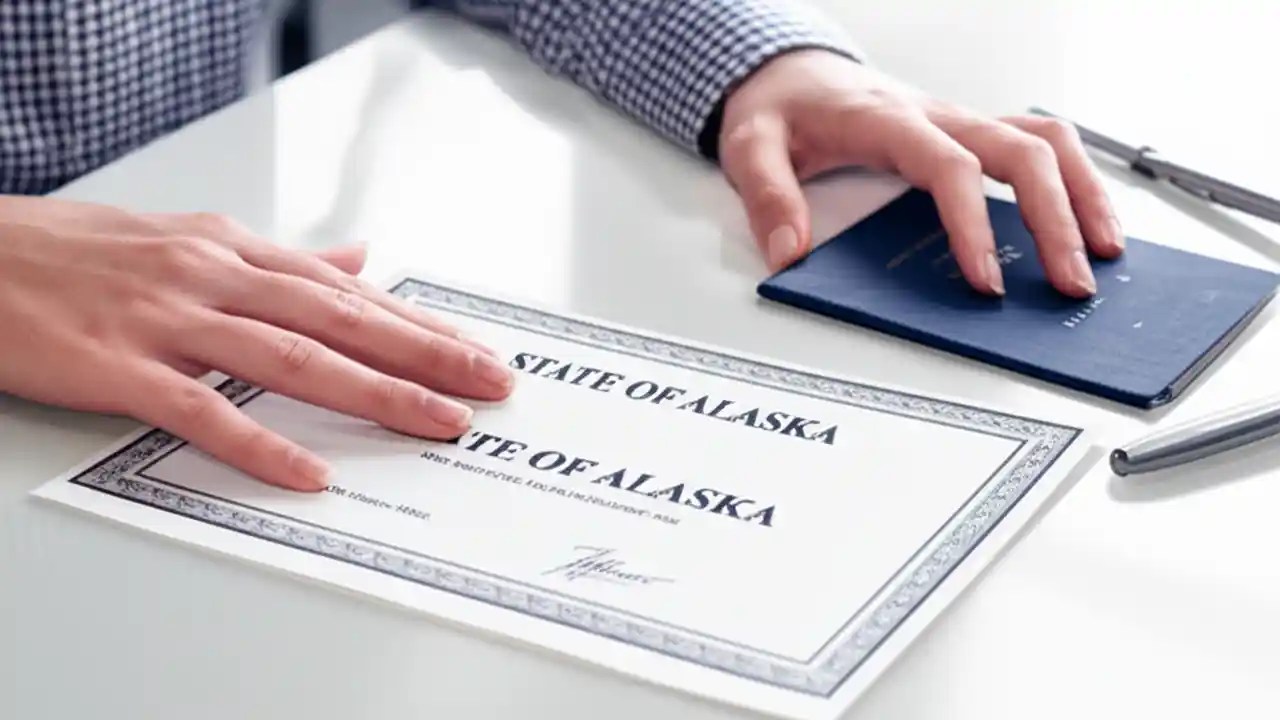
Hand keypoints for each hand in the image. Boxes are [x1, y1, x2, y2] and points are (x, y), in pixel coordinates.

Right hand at [0, 196, 513, 490]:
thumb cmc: (76, 251)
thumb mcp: (188, 237)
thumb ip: (278, 258)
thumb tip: (357, 259)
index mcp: (233, 247)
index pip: (347, 291)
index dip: (416, 323)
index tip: (473, 350)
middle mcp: (214, 275)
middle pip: (340, 320)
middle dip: (424, 353)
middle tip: (489, 384)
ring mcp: (168, 320)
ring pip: (291, 359)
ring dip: (373, 392)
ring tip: (437, 421)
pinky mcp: (119, 367)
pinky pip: (202, 411)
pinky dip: (260, 444)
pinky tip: (309, 473)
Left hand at [717, 50, 1123, 297]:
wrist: (790, 69)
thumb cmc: (780, 107)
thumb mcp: (750, 146)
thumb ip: (767, 196)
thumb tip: (789, 252)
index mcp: (888, 120)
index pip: (949, 167)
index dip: (973, 224)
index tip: (985, 281)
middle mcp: (937, 115)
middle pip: (1022, 151)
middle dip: (1056, 217)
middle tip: (1071, 282)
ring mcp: (960, 121)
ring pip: (1046, 140)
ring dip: (1083, 193)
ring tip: (1106, 253)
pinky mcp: (970, 133)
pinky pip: (1039, 145)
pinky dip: (1074, 180)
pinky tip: (1088, 220)